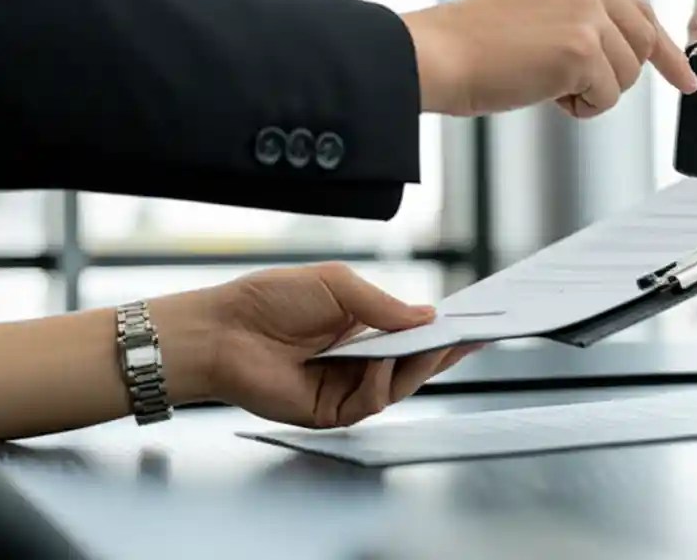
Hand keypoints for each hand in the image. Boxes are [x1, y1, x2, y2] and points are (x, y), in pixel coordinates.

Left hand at [156, 262, 478, 428]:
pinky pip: (370, 404)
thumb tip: (428, 315)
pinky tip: (378, 366)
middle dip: (445, 351)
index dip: (444, 329)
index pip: (414, 333)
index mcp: (363, 328)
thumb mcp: (337, 285)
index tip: (474, 322)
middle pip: (415, 363)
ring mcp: (345, 387)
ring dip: (418, 367)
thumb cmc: (269, 300)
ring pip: (400, 385)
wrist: (222, 330)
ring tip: (431, 346)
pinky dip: (381, 385)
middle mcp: (358, 360)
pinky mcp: (329, 412)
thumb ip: (384, 304)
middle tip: (469, 337)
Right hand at [405, 0, 696, 117]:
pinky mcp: (582, 48)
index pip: (638, 6)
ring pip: (628, 74)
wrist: (440, 55)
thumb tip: (623, 50)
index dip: (662, 48)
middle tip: (584, 91)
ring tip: (547, 84)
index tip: (684, 77)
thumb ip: (580, 16)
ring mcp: (587, 13)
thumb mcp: (536, 9)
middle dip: (623, 76)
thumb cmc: (476, 45)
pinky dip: (583, 108)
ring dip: (594, 93)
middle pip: (642, 42)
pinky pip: (608, 96)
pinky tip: (546, 94)